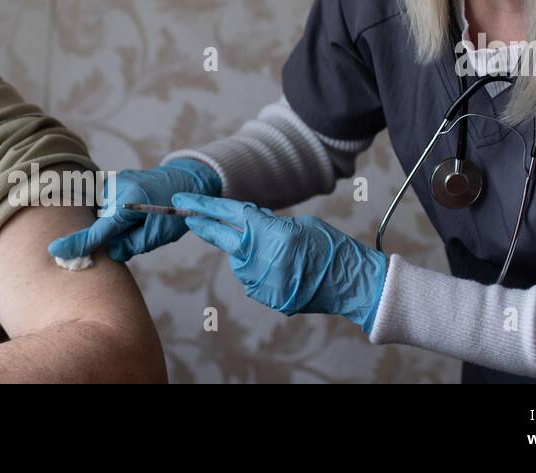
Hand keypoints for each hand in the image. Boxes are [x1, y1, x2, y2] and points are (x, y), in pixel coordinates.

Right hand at [48, 159, 220, 262]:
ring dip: (114, 223)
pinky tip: (135, 211)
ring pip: (103, 214)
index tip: (55, 251)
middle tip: (137, 232)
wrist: (187, 180)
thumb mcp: (158, 235)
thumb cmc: (176, 210)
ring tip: (140, 219)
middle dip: (111, 234)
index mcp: (129, 204)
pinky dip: (115, 213)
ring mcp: (115, 182)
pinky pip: (107, 204)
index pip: (98, 231)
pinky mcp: (115, 180)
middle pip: (100, 222)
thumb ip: (131, 245)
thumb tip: (110, 251)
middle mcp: (116, 189)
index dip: (77, 244)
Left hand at [173, 193, 387, 331]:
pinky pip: (253, 278)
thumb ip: (267, 224)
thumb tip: (244, 221)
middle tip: (188, 216)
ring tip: (280, 253)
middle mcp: (259, 257)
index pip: (229, 215)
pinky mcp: (266, 297)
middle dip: (204, 226)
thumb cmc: (330, 247)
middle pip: (223, 238)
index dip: (205, 207)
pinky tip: (284, 271)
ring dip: (247, 253)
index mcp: (269, 233)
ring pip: (239, 261)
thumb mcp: (298, 225)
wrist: (351, 284)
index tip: (184, 201)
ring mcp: (261, 281)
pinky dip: (261, 272)